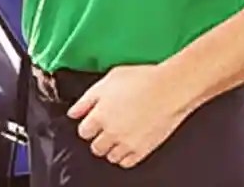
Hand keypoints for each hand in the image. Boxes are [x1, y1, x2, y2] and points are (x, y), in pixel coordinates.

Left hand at [66, 64, 193, 168]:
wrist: (170, 89)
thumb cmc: (142, 80)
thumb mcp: (107, 81)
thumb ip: (86, 99)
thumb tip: (73, 111)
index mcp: (99, 115)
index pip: (83, 131)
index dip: (87, 125)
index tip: (92, 121)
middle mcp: (111, 132)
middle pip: (95, 147)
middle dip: (97, 138)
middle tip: (104, 129)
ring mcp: (128, 143)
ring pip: (110, 156)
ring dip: (111, 148)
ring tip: (117, 135)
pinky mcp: (143, 150)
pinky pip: (127, 162)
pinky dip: (124, 156)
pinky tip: (127, 144)